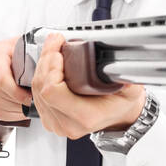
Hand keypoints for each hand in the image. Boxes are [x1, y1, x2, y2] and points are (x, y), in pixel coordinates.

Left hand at [31, 33, 145, 139]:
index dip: (51, 67)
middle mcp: (68, 124)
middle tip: (55, 42)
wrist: (119, 116)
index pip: (52, 91)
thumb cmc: (121, 103)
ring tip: (53, 50)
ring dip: (42, 67)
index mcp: (85, 117)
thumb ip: (124, 77)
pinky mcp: (49, 119)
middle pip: (40, 87)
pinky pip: (35, 95)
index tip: (59, 51)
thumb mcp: (130, 89)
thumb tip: (118, 66)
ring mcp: (56, 123)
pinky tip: (50, 66)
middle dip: (45, 60)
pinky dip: (41, 77)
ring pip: (35, 90)